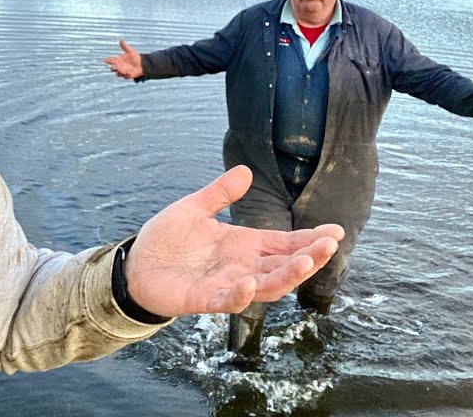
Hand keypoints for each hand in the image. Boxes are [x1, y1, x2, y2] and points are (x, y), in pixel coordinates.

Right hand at [103, 39, 144, 78]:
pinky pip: (125, 76)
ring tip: (121, 71)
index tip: (105, 60)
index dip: (108, 60)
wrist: (142, 64)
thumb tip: (121, 39)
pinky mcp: (127, 75)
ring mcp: (123, 71)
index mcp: (119, 60)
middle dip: (113, 68)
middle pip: (113, 68)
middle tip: (114, 67)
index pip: (111, 60)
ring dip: (119, 72)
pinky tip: (129, 73)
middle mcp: (119, 66)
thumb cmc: (136, 57)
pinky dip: (126, 75)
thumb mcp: (130, 51)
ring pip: (118, 73)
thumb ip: (124, 46)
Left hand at [124, 166, 343, 316]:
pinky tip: (251, 282)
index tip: (335, 231)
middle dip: (309, 256)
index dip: (310, 239)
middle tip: (329, 244)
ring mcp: (226, 284)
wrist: (136, 265)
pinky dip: (241, 295)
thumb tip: (246, 171)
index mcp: (244, 244)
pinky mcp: (204, 299)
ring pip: (267, 286)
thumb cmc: (167, 239)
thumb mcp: (194, 208)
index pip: (285, 243)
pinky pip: (228, 300)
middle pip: (284, 265)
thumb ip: (220, 193)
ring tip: (305, 262)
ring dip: (287, 276)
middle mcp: (242, 266)